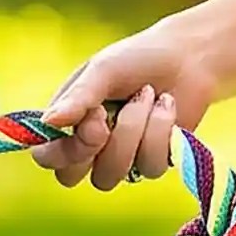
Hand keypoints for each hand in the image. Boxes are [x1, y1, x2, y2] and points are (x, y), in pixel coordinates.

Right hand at [31, 27, 215, 189]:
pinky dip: (160, 130)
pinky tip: (166, 105)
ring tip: (148, 95)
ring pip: (111, 174)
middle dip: (91, 146)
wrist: (189, 57)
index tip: (93, 120)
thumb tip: (48, 121)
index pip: (46, 156)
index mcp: (67, 121)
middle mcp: (87, 146)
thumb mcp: (103, 70)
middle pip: (70, 178)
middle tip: (111, 115)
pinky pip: (148, 168)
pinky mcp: (150, 162)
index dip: (63, 150)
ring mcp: (119, 158)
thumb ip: (77, 97)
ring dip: (134, 130)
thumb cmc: (138, 58)